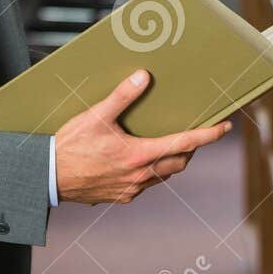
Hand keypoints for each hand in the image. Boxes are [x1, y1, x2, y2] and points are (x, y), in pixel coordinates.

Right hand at [53, 69, 232, 204]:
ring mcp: (131, 190)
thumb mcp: (96, 115)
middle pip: (180, 162)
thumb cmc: (70, 146)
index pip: (185, 143)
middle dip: (191, 149)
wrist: (47, 178)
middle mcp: (140, 176)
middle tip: (196, 134)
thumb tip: (143, 76)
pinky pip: (146, 185)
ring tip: (171, 145)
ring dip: (172, 160)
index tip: (225, 128)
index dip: (208, 135)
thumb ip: (122, 96)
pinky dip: (153, 172)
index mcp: (139, 155)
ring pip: (164, 175)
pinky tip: (142, 161)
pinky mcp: (120, 197)